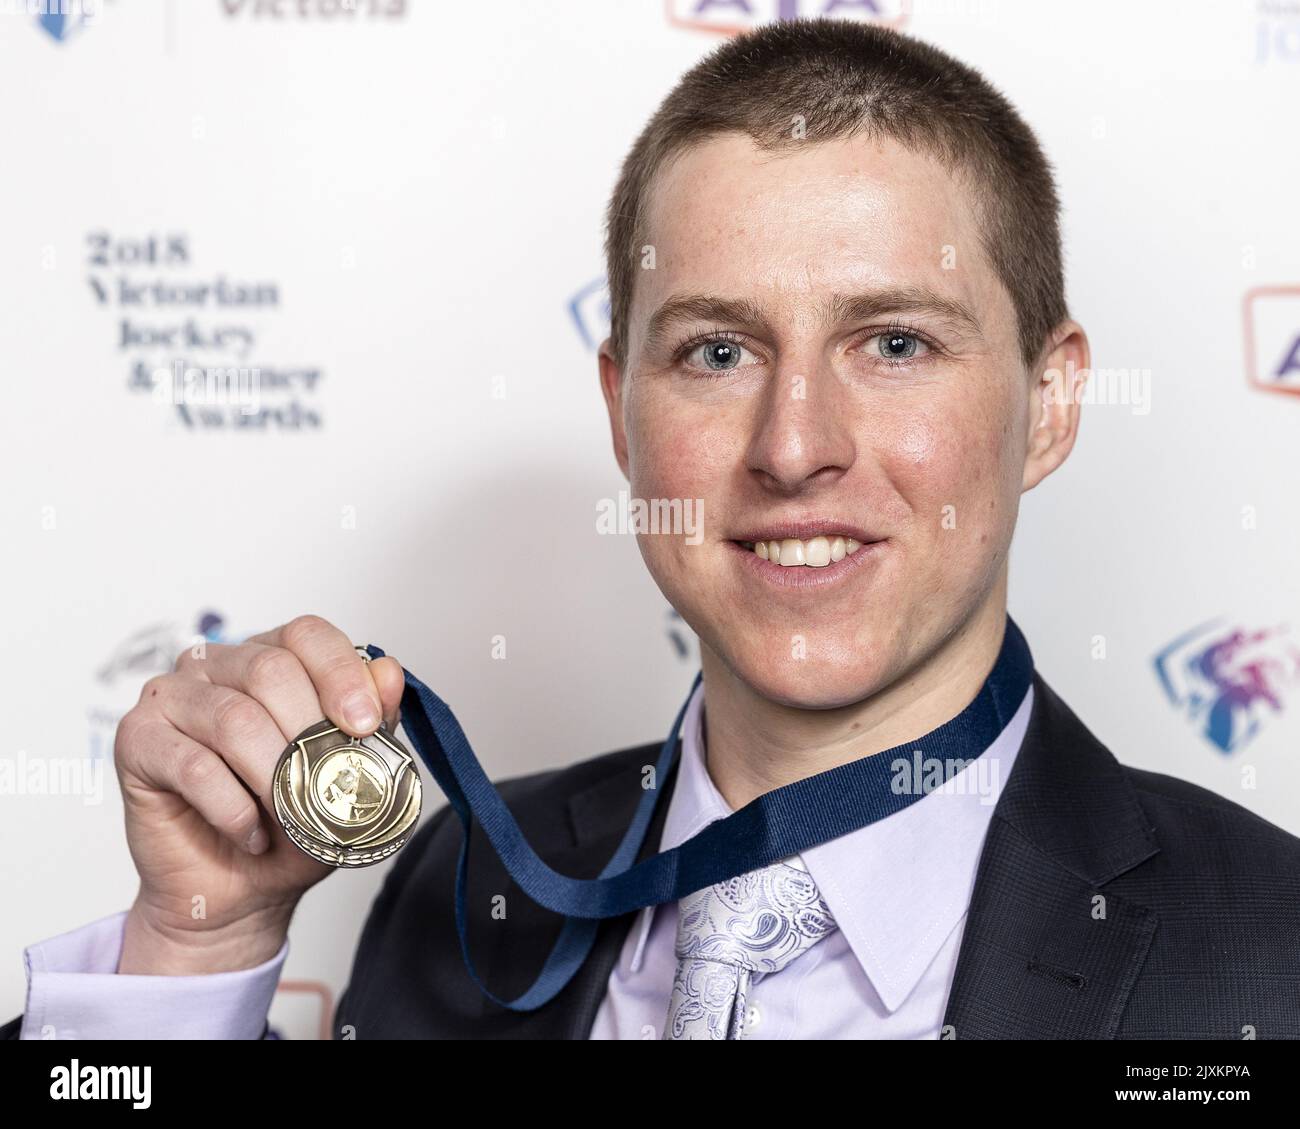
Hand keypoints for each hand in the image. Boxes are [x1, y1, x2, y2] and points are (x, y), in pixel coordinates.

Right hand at [113, 615, 404, 974]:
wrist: (239, 891)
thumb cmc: (292, 828)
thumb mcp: (348, 778)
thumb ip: (372, 723)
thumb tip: (389, 672)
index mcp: (272, 657)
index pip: (307, 635)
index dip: (341, 674)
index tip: (365, 725)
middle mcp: (218, 665)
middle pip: (270, 672)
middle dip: (309, 734)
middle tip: (324, 783)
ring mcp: (172, 697)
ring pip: (233, 720)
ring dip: (273, 778)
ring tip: (289, 817)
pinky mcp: (137, 739)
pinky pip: (193, 765)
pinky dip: (234, 808)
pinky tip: (252, 833)